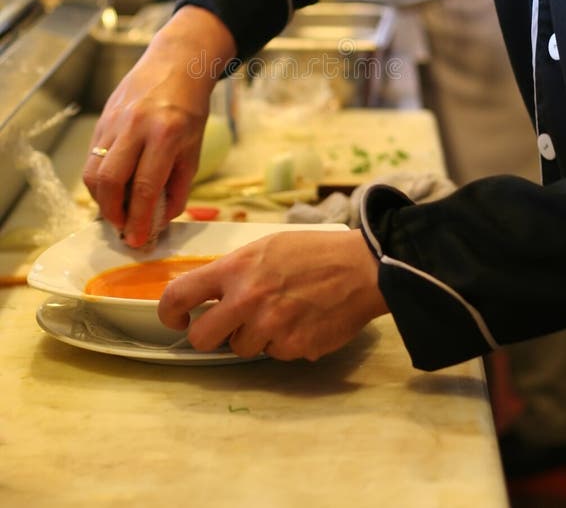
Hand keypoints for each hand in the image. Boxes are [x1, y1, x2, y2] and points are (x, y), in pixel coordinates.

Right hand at [83, 7, 235, 246]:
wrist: (176, 63)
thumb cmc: (190, 108)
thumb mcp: (194, 148)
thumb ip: (178, 187)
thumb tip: (159, 221)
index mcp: (165, 134)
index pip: (145, 186)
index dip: (139, 219)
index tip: (137, 240)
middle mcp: (135, 126)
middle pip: (109, 181)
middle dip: (113, 213)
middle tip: (123, 228)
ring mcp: (114, 121)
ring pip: (93, 171)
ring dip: (101, 200)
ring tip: (117, 210)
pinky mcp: (102, 119)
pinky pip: (92, 157)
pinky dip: (100, 180)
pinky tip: (113, 188)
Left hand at [158, 229, 388, 360]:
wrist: (361, 268)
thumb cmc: (314, 251)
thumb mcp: (267, 247)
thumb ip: (236, 270)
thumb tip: (212, 295)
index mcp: (237, 268)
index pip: (181, 294)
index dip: (170, 311)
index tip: (177, 318)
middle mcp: (247, 299)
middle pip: (202, 338)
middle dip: (210, 336)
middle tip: (226, 326)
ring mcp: (270, 326)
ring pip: (240, 349)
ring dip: (254, 337)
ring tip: (280, 314)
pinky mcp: (292, 346)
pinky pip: (273, 354)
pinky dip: (283, 342)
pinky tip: (301, 321)